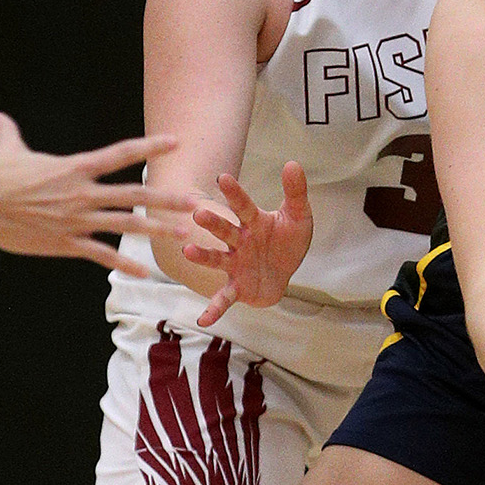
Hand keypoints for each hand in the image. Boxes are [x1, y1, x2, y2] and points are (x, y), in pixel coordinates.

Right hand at [0, 113, 196, 276]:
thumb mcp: (8, 151)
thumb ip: (9, 133)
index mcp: (75, 168)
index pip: (120, 153)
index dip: (149, 145)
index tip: (176, 140)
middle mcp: (82, 193)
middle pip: (133, 194)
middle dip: (166, 198)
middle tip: (195, 200)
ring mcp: (76, 220)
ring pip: (125, 225)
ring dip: (156, 230)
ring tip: (182, 234)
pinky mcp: (65, 243)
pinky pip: (101, 255)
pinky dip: (124, 263)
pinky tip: (146, 272)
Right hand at [184, 163, 312, 326]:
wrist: (284, 273)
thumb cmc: (286, 241)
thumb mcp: (298, 217)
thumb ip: (295, 192)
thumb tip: (293, 163)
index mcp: (253, 223)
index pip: (244, 206)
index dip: (235, 193)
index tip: (223, 177)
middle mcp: (239, 242)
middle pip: (225, 231)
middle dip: (213, 223)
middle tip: (198, 213)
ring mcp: (235, 264)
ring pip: (217, 259)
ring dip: (203, 257)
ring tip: (186, 250)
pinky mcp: (237, 286)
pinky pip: (224, 298)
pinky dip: (214, 309)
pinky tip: (202, 321)